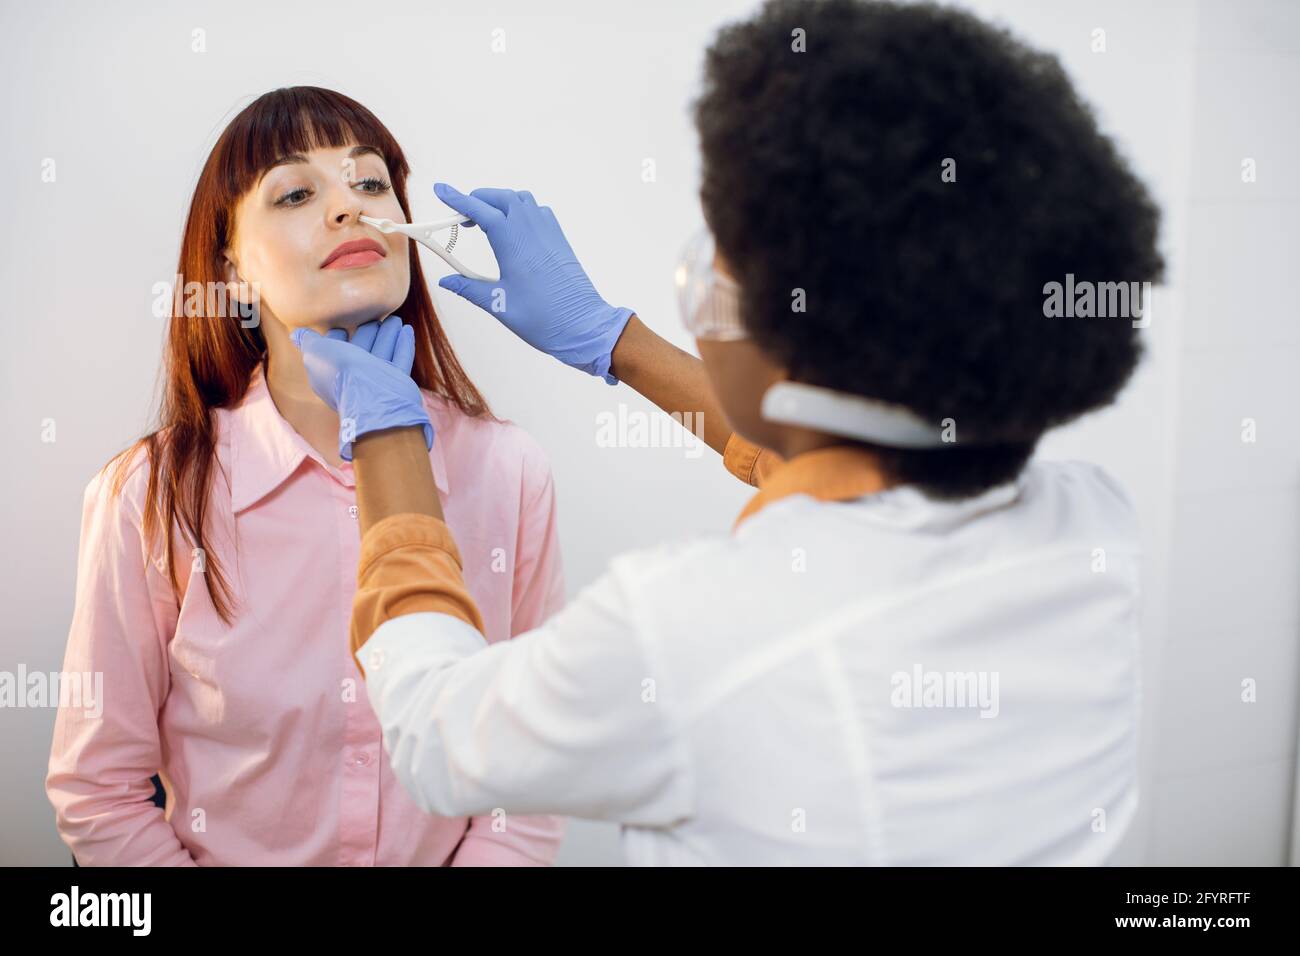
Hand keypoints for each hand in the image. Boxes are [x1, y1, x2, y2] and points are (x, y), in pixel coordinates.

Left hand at [291, 315, 431, 461]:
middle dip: (368, 331)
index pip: (335, 348)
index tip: (345, 319)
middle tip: (377, 315)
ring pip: (382, 351)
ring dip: (388, 334)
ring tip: (395, 318)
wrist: (372, 396)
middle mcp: (353, 376)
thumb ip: (308, 341)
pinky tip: (407, 329)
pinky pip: (400, 359)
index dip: (338, 334)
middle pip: (361, 348)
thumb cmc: (342, 372)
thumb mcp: (316, 352)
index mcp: (331, 370)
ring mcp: (376, 380)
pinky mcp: (396, 382)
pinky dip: (403, 344)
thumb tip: (296, 334)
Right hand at [433, 183, 633, 383]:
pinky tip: (514, 229)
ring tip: (485, 221)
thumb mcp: (498, 304)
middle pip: (500, 198)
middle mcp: (532, 229)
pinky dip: (520, 210)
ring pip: (521, 200)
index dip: (458, 199)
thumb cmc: (543, 318)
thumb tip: (446, 280)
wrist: (584, 325)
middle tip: (460, 215)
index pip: (480, 210)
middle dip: (477, 200)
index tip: (441, 190)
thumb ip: (469, 288)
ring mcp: (549, 231)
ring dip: (500, 202)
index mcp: (514, 242)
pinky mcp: (559, 239)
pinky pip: (538, 211)